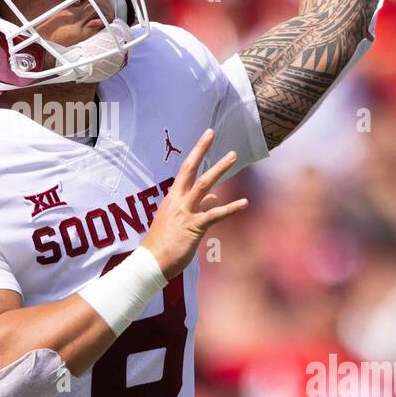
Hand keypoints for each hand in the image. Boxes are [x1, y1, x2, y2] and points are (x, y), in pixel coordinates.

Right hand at [141, 129, 248, 278]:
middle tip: (211, 133)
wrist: (151, 263)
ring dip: (219, 169)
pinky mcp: (194, 227)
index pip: (184, 170)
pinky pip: (214, 215)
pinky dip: (231, 208)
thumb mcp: (177, 221)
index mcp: (172, 198)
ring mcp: (185, 212)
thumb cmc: (163, 244)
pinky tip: (244, 203)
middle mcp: (177, 201)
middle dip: (201, 150)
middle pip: (190, 169)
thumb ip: (197, 207)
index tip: (206, 137)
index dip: (196, 153)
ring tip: (232, 155)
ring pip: (203, 185)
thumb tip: (214, 197)